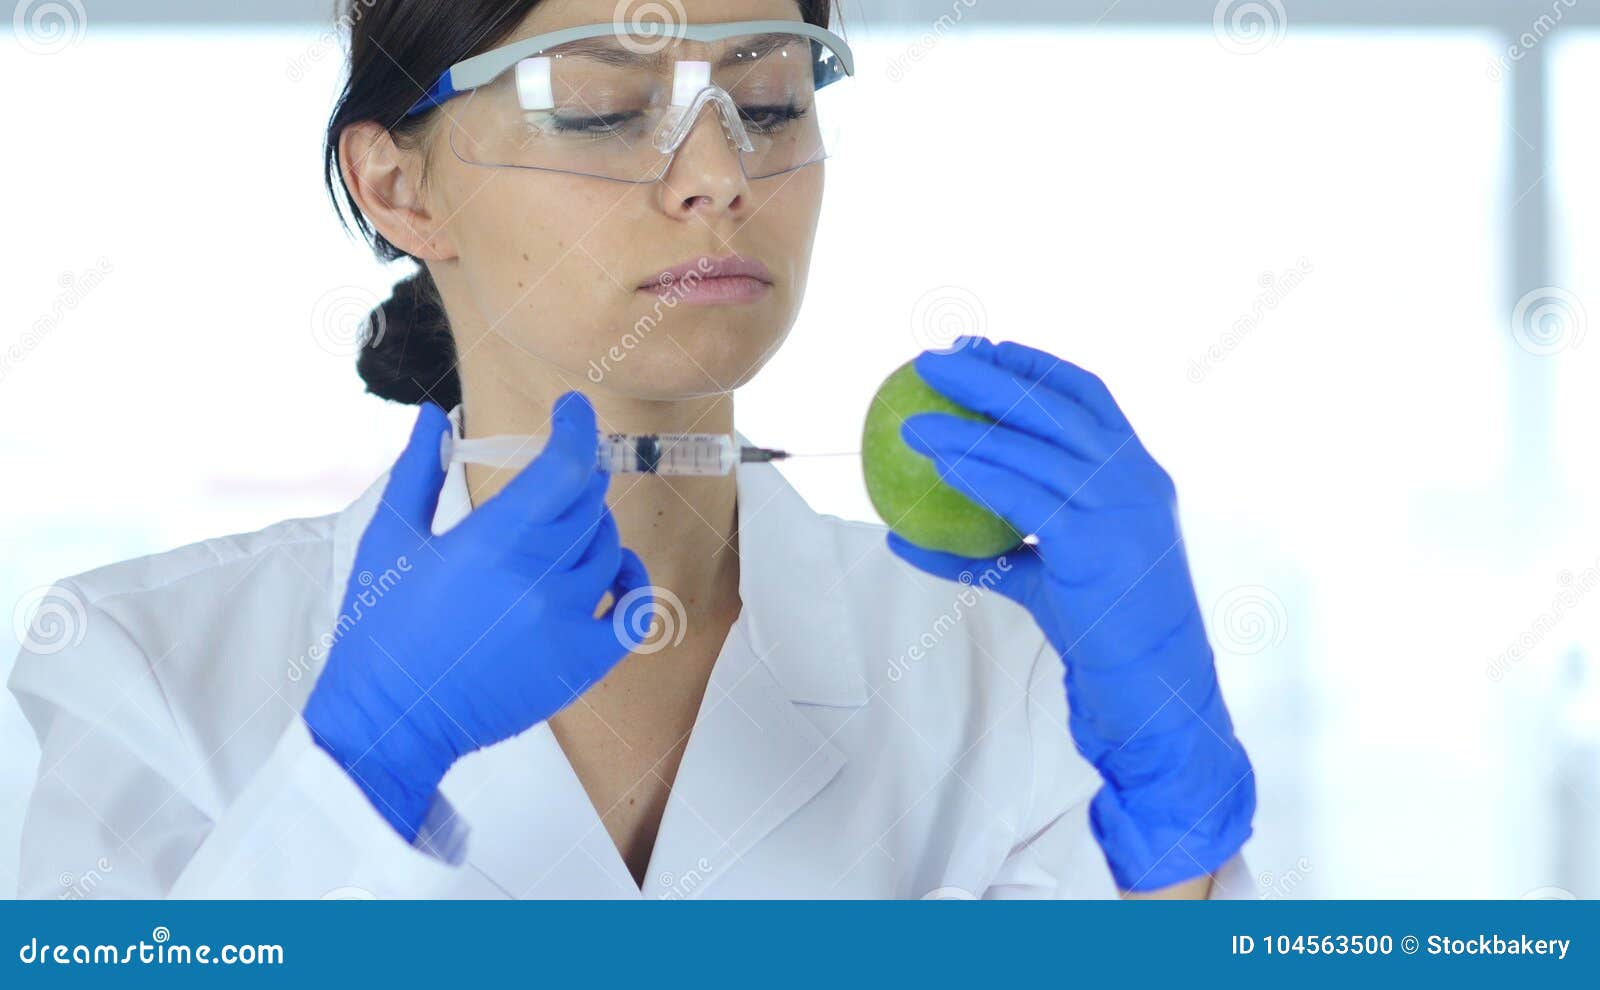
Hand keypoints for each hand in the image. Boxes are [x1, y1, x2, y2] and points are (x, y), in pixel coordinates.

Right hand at [303, 393, 651, 841]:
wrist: (391, 721)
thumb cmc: (382, 630)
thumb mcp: (390, 540)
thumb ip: (419, 471)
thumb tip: (435, 415)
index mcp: (492, 540)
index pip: (564, 466)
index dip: (577, 428)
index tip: (573, 409)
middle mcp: (539, 577)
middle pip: (590, 503)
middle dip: (577, 479)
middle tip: (557, 479)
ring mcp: (568, 621)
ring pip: (610, 549)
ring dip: (593, 529)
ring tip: (560, 532)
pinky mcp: (583, 662)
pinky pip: (636, 610)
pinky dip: (634, 583)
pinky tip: (614, 574)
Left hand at [885, 338, 1253, 890]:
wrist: (1153, 686)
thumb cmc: (1102, 629)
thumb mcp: (1045, 575)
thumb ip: (987, 549)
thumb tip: (906, 537)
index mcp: (1137, 471)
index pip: (1088, 395)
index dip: (1034, 363)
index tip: (983, 346)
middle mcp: (1134, 477)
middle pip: (1055, 404)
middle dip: (992, 372)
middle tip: (935, 357)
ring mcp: (1119, 506)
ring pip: (1032, 448)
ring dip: (967, 425)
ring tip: (913, 418)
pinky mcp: (1095, 540)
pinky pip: (1021, 496)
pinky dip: (976, 472)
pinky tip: (937, 461)